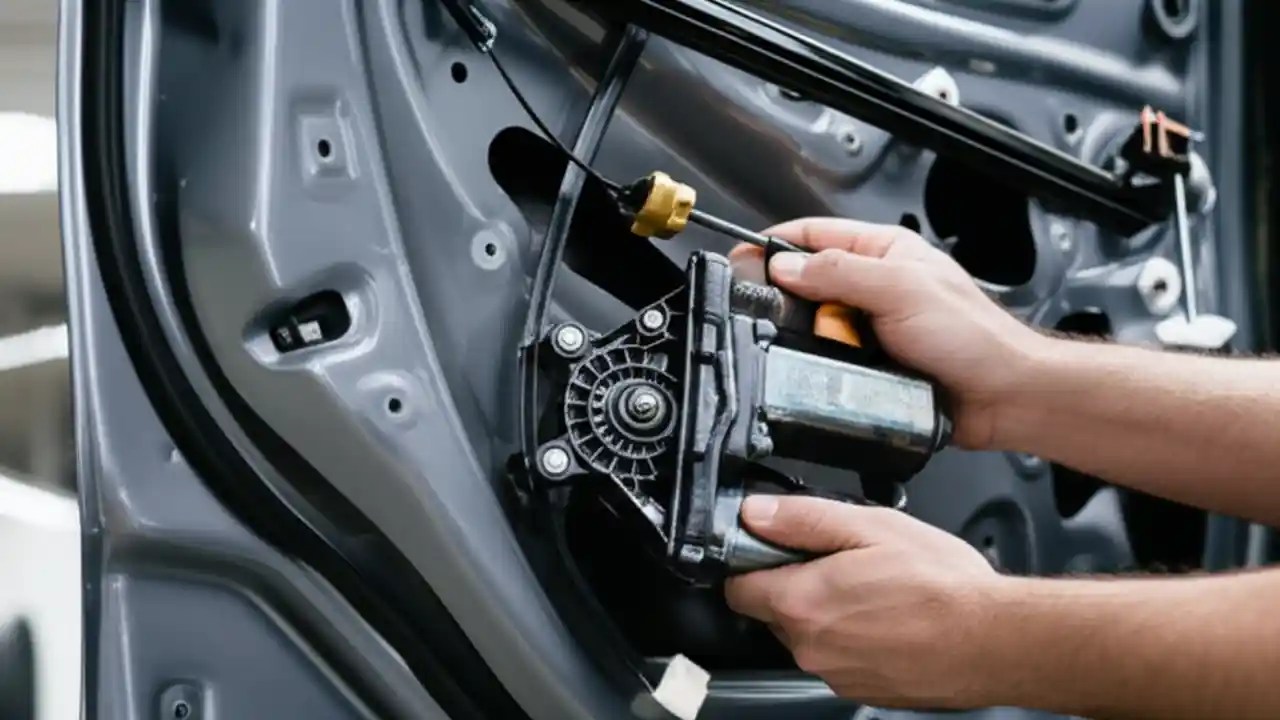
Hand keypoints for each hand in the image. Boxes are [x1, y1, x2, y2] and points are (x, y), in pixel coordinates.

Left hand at [724, 495, 1008, 708]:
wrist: (996, 642)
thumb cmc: (943, 586)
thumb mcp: (872, 527)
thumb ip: (804, 519)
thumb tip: (756, 514)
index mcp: (802, 603)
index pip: (738, 588)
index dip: (753, 563)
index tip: (776, 549)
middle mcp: (810, 648)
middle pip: (773, 612)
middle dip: (796, 586)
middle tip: (842, 563)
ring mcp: (835, 675)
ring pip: (808, 636)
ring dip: (828, 613)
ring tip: (875, 591)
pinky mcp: (861, 690)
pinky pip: (838, 658)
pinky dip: (853, 639)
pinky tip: (888, 619)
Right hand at [729, 217, 1044, 448]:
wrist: (1003, 397)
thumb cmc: (974, 338)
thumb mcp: (899, 290)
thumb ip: (840, 273)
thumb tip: (786, 265)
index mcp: (884, 251)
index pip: (814, 233)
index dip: (775, 243)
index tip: (743, 259)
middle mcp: (875, 285)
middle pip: (807, 282)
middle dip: (791, 299)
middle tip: (782, 313)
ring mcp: (871, 325)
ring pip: (814, 326)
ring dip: (810, 338)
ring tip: (822, 346)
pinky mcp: (869, 362)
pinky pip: (828, 361)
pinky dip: (822, 367)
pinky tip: (829, 371)